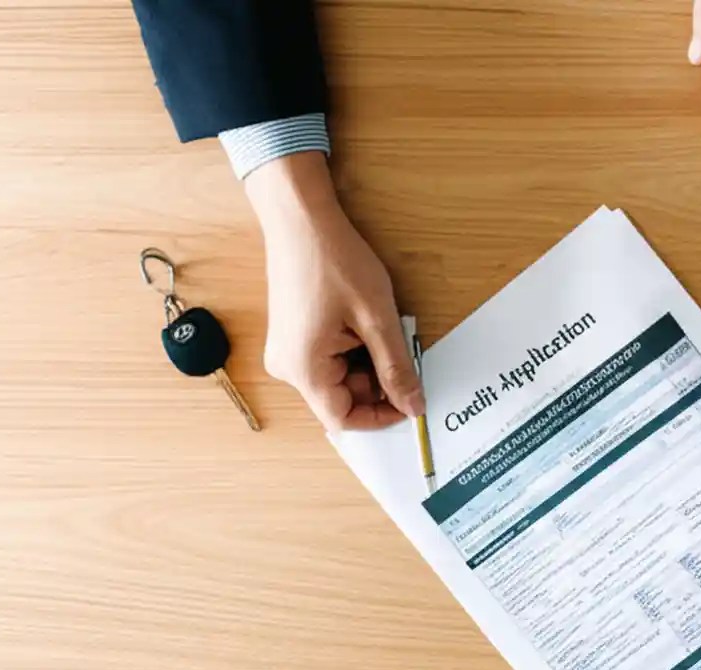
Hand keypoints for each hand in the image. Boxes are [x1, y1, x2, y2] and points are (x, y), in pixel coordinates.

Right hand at [245, 152, 424, 431]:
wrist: (300, 220)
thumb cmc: (334, 261)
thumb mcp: (377, 319)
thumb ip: (396, 368)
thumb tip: (413, 406)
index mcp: (303, 369)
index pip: (344, 419)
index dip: (381, 417)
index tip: (411, 401)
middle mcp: (288, 367)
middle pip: (341, 398)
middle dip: (378, 384)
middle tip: (404, 354)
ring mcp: (287, 351)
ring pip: (338, 378)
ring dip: (368, 364)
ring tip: (383, 328)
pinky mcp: (292, 337)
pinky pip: (328, 359)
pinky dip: (354, 350)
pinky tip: (367, 323)